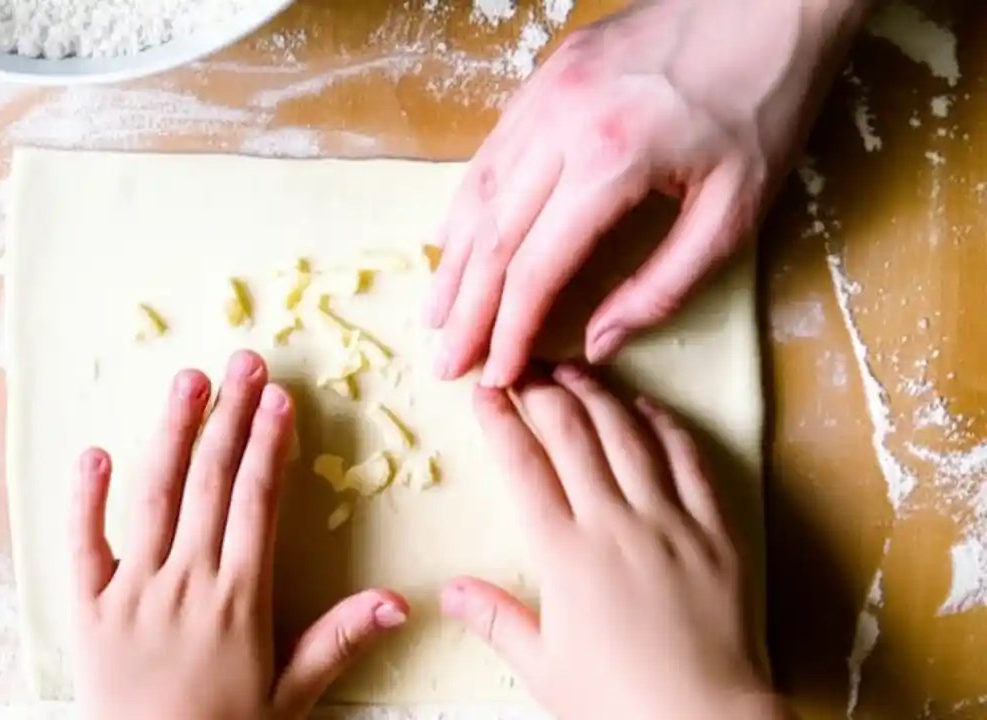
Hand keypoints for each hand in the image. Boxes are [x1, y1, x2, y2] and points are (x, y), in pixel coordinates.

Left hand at [71, 350, 408, 719]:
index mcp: (238, 598)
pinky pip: (82, 543)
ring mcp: (132, 590)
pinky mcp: (87, 608)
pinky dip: (85, 497)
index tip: (278, 398)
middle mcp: (185, 581)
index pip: (257, 501)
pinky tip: (94, 451)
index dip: (269, 444)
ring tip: (187, 381)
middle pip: (211, 481)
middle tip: (243, 361)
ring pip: (153, 495)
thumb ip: (338, 642)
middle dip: (230, 415)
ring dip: (172, 432)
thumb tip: (399, 603)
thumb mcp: (291, 698)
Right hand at [429, 0, 868, 384]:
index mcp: (612, 161)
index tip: (494, 376)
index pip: (537, 267)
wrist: (770, 0)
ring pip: (478, 192)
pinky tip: (454, 242)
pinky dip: (466, 207)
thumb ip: (663, 286)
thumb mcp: (735, 212)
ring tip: (436, 315)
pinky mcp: (544, 78)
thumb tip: (598, 343)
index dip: (509, 330)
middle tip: (443, 364)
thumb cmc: (765, 106)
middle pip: (493, 237)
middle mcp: (561, 125)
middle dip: (466, 311)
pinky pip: (489, 154)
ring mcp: (545, 95)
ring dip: (453, 261)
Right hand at [446, 365, 787, 719]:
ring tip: (573, 371)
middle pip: (573, 434)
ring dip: (596, 395)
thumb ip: (495, 619)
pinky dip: (665, 426)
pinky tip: (646, 407)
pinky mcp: (715, 532)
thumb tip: (447, 590)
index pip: (523, 466)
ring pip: (628, 435)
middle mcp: (615, 524)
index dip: (500, 420)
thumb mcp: (543, 667)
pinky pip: (690, 462)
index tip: (484, 390)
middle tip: (523, 365)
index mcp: (564, 554)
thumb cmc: (616, 704)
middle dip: (542, 390)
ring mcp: (670, 523)